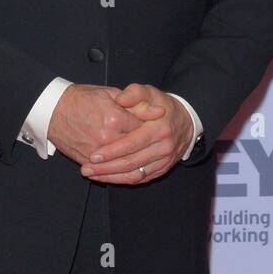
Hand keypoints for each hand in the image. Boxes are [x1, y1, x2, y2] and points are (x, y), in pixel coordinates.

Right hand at [48, 83, 164, 165]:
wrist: (52, 109)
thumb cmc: (81, 98)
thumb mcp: (110, 94)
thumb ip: (136, 103)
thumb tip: (160, 111)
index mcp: (114, 118)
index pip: (143, 128)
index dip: (152, 128)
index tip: (158, 128)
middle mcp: (106, 137)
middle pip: (136, 148)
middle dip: (147, 148)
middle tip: (155, 146)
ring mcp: (95, 152)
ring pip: (124, 165)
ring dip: (137, 165)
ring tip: (147, 163)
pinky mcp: (86, 160)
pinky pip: (108, 173)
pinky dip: (120, 175)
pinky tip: (130, 173)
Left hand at [79, 83, 194, 185]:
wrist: (186, 122)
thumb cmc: (163, 106)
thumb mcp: (150, 93)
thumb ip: (134, 93)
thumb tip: (120, 99)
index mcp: (159, 129)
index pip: (132, 144)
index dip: (112, 151)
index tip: (93, 155)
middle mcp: (163, 147)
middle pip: (131, 162)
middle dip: (106, 168)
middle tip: (86, 168)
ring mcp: (164, 161)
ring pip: (135, 175)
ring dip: (111, 177)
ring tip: (91, 174)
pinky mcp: (162, 170)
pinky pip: (140, 179)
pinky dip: (122, 180)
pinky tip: (106, 177)